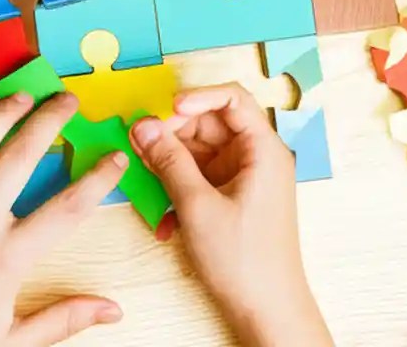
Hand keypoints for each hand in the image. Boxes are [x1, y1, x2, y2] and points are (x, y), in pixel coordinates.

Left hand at [0, 93, 126, 346]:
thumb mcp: (13, 341)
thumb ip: (63, 319)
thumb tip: (113, 309)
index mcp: (7, 258)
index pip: (66, 209)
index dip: (97, 180)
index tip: (116, 157)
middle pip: (21, 158)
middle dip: (49, 121)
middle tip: (68, 100)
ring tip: (20, 96)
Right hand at [129, 84, 331, 346]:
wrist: (265, 310)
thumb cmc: (246, 261)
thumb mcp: (197, 206)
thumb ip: (169, 161)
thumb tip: (144, 127)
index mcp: (263, 151)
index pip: (232, 99)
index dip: (197, 97)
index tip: (166, 109)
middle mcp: (256, 159)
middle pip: (208, 125)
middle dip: (172, 135)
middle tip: (140, 146)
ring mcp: (243, 179)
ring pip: (198, 153)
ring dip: (170, 165)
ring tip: (146, 180)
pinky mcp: (230, 198)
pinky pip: (199, 178)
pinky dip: (177, 189)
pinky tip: (164, 217)